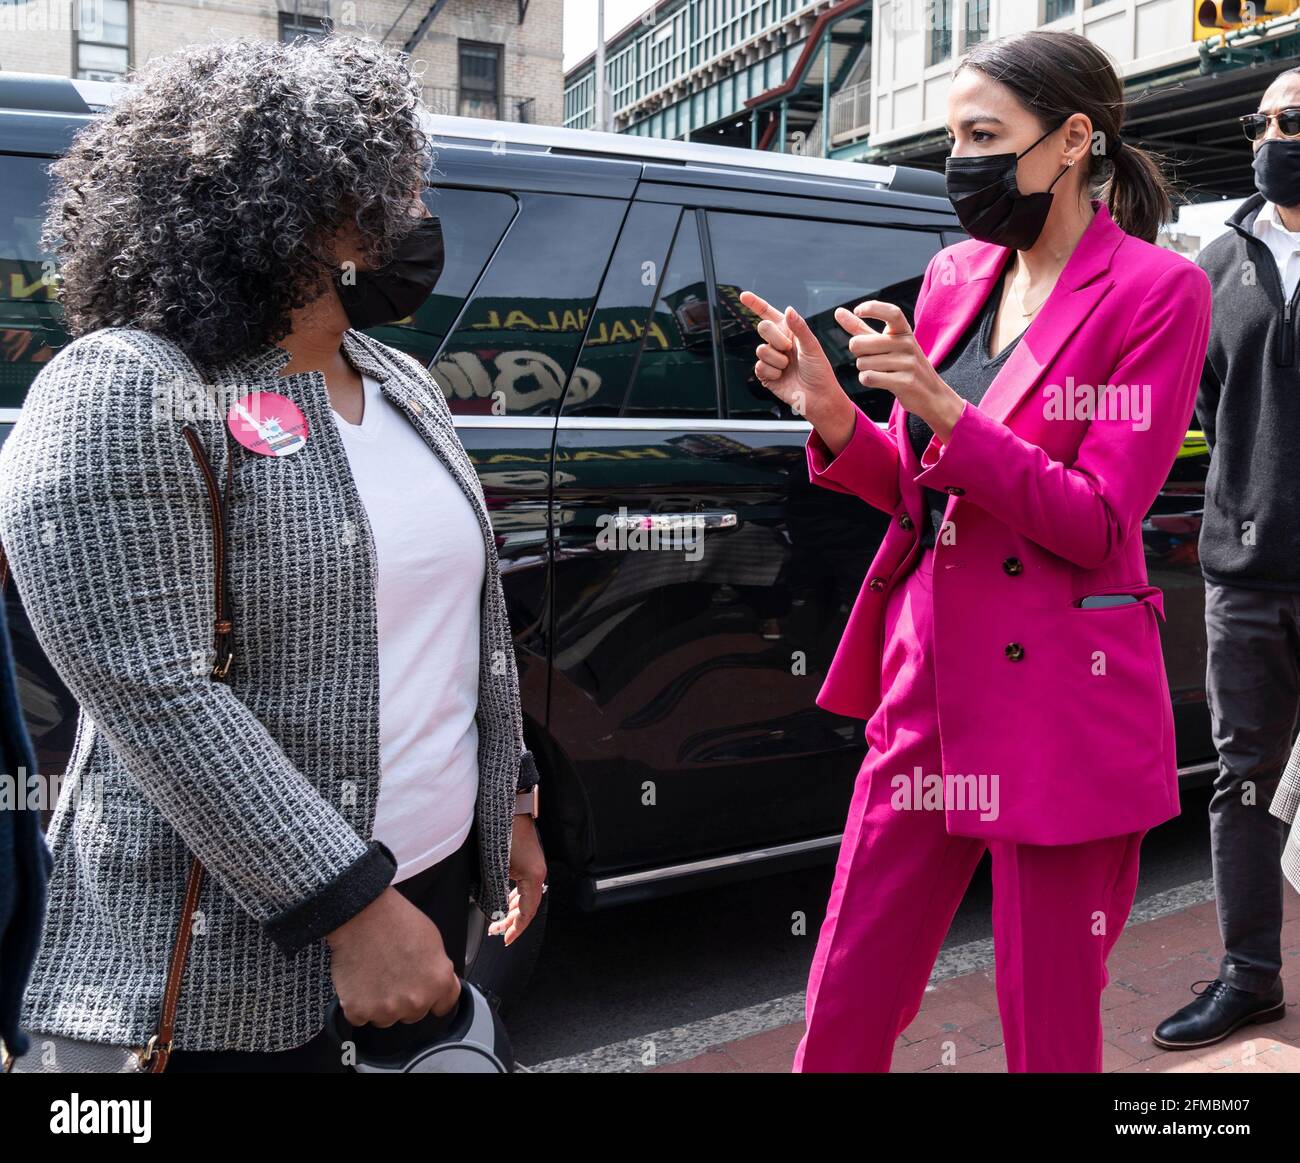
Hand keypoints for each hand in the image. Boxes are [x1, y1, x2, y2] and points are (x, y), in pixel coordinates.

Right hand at [326, 887, 460, 1027]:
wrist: (362, 915)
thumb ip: (438, 969)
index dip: (435, 997)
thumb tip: (437, 981)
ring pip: (386, 1017)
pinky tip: (360, 980)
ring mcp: (387, 1009)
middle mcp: (416, 1001)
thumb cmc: (397, 921)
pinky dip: (358, 1003)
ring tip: (376, 974)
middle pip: (414, 1013)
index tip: (427, 993)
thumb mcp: (434, 941)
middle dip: (406, 999)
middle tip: (395, 974)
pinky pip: (361, 1016)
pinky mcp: (360, 1011)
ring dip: (381, 1003)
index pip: (445, 1005)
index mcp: (438, 982)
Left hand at [488, 814, 545, 945]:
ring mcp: (535, 867)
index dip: (516, 928)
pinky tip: (505, 901)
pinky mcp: (529, 861)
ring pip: (526, 897)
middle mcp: (538, 874)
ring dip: (511, 910)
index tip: (506, 939)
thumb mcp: (497, 868)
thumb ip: (496, 892)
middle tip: (496, 931)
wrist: (509, 808)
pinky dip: (514, 898)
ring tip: (498, 920)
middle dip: (511, 922)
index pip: (528, 912)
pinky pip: (524, 887)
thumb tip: (493, 911)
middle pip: (527, 907)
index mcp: (534, 878)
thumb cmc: (503, 833)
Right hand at [739, 289, 855, 451]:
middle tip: (789, 349)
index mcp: (789, 332)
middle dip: (776, 338)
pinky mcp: (765, 375)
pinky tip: (782, 377)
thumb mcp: (812, 346)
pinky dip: (772, 372)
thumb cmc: (819, 371)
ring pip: (761, 349)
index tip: (743, 295)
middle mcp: (778, 344)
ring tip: (789, 367)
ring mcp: (770, 359)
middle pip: (763, 328)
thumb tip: (788, 309)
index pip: (769, 314)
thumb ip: (800, 327)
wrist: (818, 396)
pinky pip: (759, 367)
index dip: (756, 304)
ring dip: (777, 359)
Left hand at [841, 300, 963, 440]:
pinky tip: (878, 380)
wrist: (931, 394)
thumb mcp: (886, 344)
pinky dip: (867, 380)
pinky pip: (869, 378)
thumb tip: (838, 312)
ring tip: (880, 371)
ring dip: (864, 369)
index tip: (857, 311)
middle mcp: (907, 344)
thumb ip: (861, 328)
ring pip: (862, 363)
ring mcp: (908, 363)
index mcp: (904, 331)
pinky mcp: (905, 382)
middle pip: (860, 343)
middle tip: (870, 357)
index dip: (872, 308)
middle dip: (857, 353)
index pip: (891, 312)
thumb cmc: (902, 365)